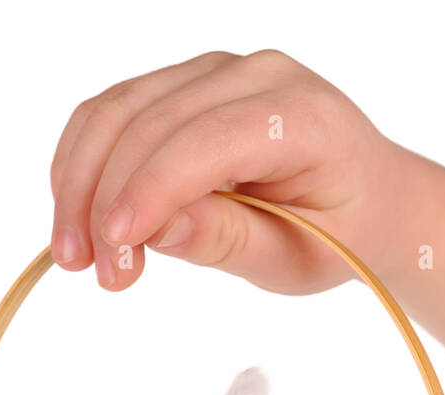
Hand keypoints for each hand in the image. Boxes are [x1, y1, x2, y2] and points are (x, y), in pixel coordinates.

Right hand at [50, 50, 407, 293]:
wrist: (370, 200)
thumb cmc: (343, 234)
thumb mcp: (297, 259)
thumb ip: (229, 240)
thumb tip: (157, 229)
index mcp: (300, 116)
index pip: (205, 140)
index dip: (150, 190)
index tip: (114, 248)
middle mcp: (255, 75)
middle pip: (150, 119)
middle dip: (105, 197)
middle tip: (94, 272)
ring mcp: (216, 72)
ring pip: (120, 109)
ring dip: (81, 181)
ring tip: (74, 255)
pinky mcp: (186, 85)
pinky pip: (118, 111)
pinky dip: (87, 162)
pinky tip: (80, 217)